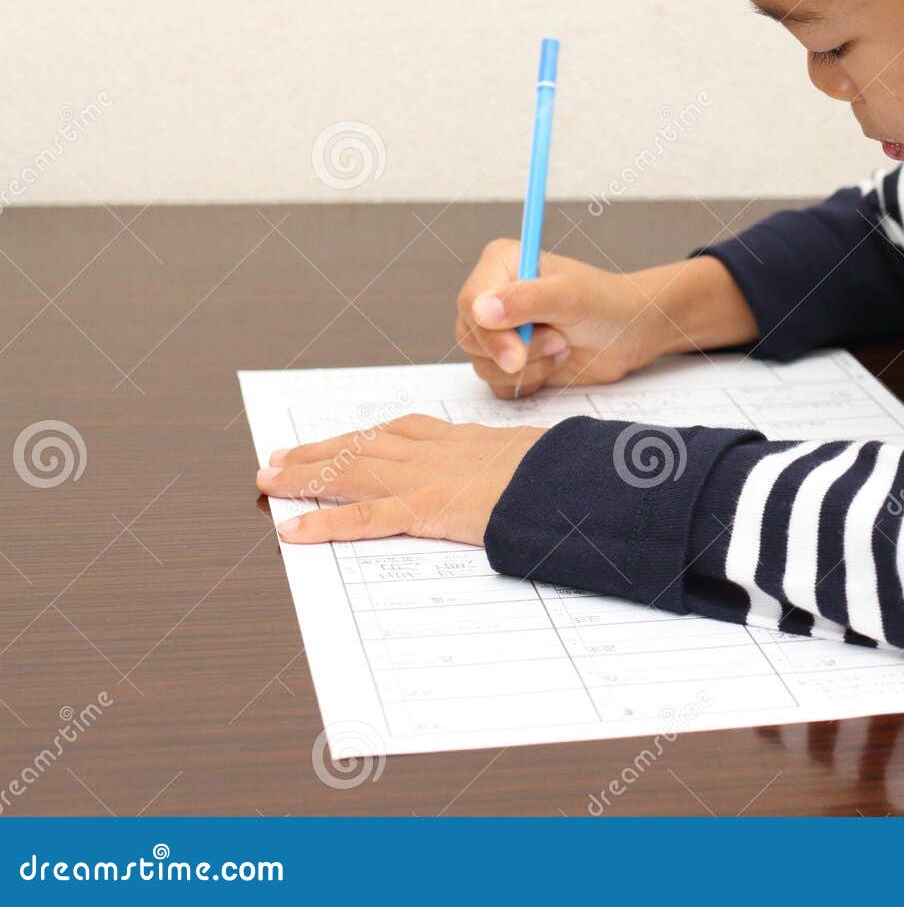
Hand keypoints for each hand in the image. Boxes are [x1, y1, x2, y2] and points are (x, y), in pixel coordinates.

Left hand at [255, 414, 542, 545]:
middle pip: (365, 446)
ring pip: (353, 472)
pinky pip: (364, 518)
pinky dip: (324, 523)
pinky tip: (292, 530)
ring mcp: (428, 477)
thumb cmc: (565, 471)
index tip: (339, 441)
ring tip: (271, 481)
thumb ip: (517, 460)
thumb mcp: (539, 457)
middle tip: (280, 458)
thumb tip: (523, 466)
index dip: (363, 437)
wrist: (575, 480)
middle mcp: (438, 450)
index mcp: (465, 438)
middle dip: (319, 452)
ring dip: (306, 476)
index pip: (401, 432)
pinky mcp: (426, 508)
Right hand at [454, 239, 658, 397]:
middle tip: (558, 342)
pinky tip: (555, 363)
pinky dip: (528, 382)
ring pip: (483, 365)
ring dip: (529, 367)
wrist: (631, 333)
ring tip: (562, 347)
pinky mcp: (509, 361)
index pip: (471, 301)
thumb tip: (480, 310)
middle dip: (518, 351)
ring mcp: (499, 330)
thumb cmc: (606, 303)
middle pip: (471, 337)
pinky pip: (497, 384)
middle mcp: (493, 295)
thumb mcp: (571, 296)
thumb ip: (526, 300)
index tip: (516, 355)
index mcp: (501, 264)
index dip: (490, 333)